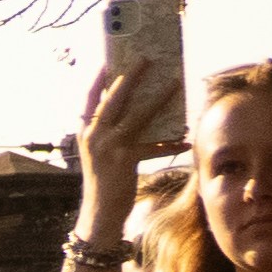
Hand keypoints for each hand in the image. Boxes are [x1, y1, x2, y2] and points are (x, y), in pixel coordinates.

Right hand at [75, 46, 171, 224]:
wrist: (99, 212)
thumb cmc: (103, 181)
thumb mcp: (98, 154)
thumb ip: (108, 134)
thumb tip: (132, 114)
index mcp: (85, 132)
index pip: (90, 98)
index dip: (99, 79)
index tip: (109, 60)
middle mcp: (94, 135)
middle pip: (114, 98)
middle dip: (131, 76)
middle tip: (145, 59)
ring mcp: (109, 147)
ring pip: (138, 115)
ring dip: (159, 98)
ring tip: (175, 83)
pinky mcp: (125, 160)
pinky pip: (154, 146)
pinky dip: (171, 143)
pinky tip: (186, 140)